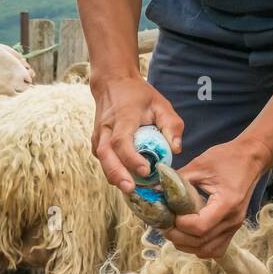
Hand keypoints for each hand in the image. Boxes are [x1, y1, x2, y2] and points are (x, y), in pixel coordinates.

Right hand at [90, 74, 183, 192]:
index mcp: (123, 116)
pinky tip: (124, 180)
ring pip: (102, 159)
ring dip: (114, 176)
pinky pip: (103, 160)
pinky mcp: (96, 142)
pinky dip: (112, 171)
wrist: (112, 84)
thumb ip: (171, 125)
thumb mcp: (161, 104)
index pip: (122, 141)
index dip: (132, 158)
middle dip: (117, 173)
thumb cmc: (139, 95)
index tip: (145, 170)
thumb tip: (176, 150)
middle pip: (106, 154)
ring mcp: (98, 135)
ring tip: (129, 189)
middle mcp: (106, 127)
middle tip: (130, 189)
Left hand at [165, 136, 272, 258]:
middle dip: (178, 237)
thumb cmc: (227, 158)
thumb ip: (177, 180)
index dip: (181, 225)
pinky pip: (216, 250)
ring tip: (175, 232)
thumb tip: (154, 190)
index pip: (200, 226)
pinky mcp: (233, 229)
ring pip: (207, 250)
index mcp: (227, 202)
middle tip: (165, 226)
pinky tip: (189, 237)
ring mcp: (234, 226)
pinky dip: (200, 248)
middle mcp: (233, 219)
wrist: (252, 159)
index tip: (171, 214)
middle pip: (201, 242)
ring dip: (187, 245)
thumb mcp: (200, 165)